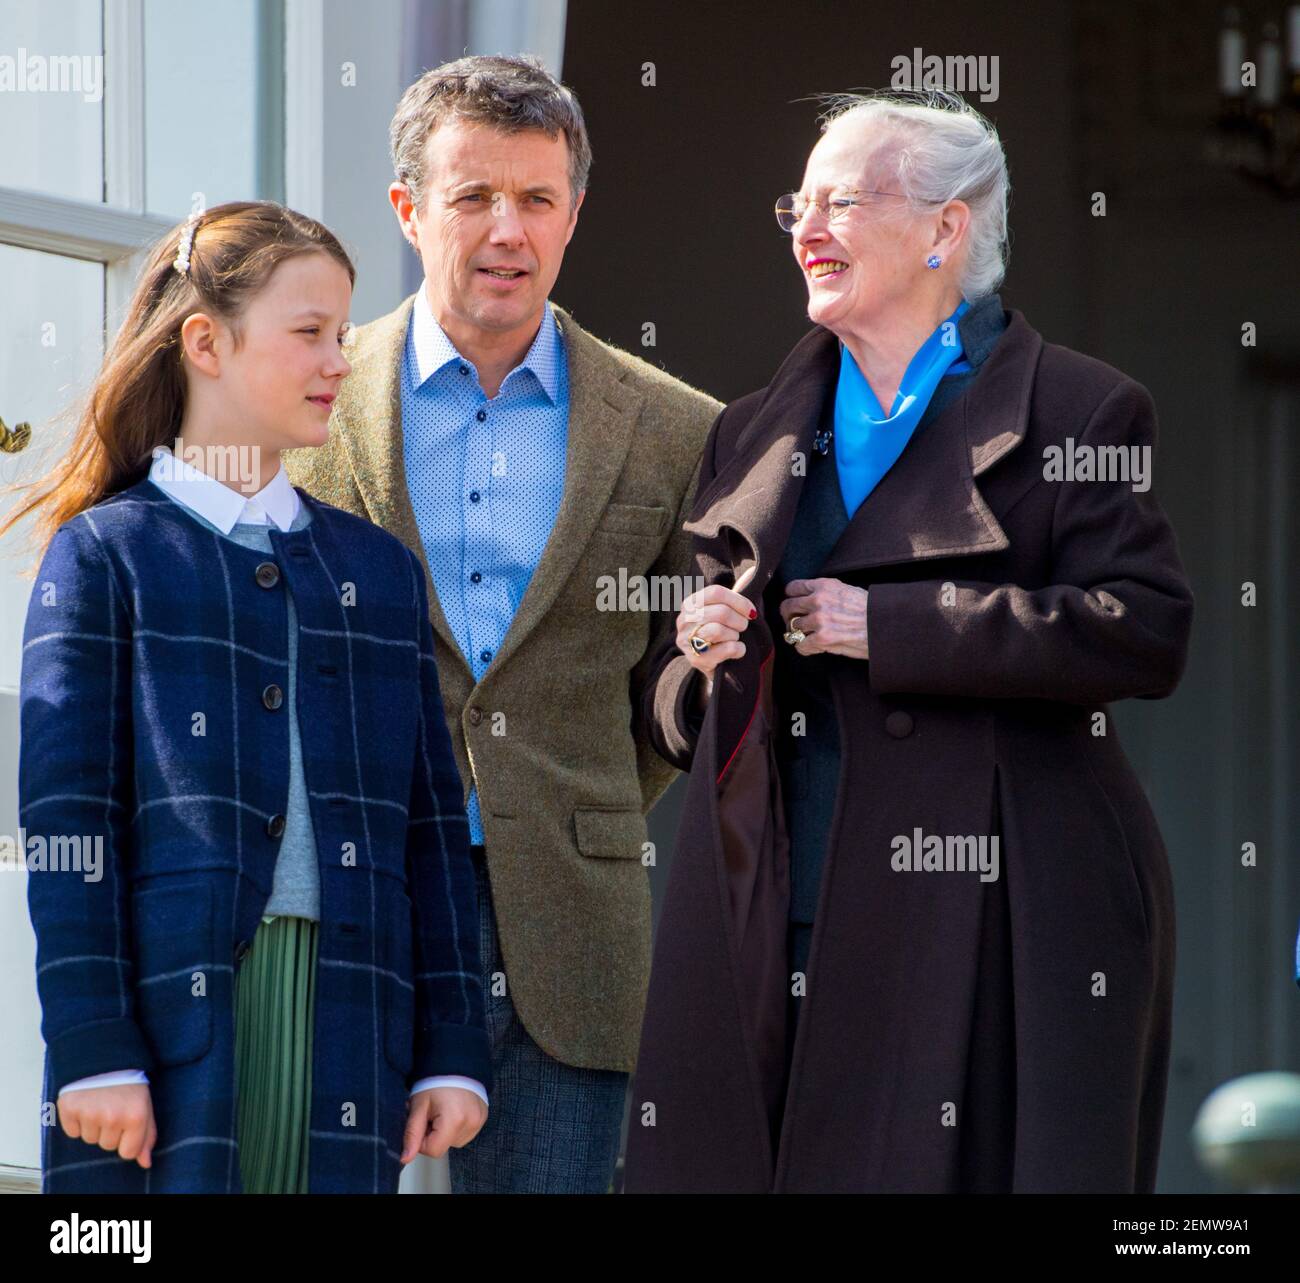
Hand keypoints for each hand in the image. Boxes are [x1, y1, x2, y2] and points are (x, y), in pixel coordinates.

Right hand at [57, 1084, 155, 1168]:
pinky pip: (73, 1132)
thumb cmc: (128, 1083)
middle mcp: (113, 1117)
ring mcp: (90, 1113)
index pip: (127, 1153)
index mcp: (136, 1116)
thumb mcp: (145, 1105)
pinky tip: (86, 1103)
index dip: (126, 1140)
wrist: (104, 1056)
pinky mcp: (70, 1109)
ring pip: (89, 1139)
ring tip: (99, 1103)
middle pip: (107, 1146)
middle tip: (113, 1107)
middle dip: (110, 1130)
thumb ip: (147, 1136)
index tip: (126, 1123)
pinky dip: (77, 1121)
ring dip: (93, 1125)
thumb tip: (145, 1163)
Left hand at [401, 1086, 486, 1162]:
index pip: (433, 1150)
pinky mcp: (483, 1118)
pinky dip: (457, 1126)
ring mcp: (479, 1120)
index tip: (423, 1122)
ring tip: (443, 1110)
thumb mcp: (418, 1107)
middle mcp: (471, 1122)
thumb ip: (412, 1134)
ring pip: (455, 1141)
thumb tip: (405, 1159)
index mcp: (454, 1120)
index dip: (423, 1140)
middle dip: (434, 1134)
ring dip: (446, 1131)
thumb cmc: (435, 1081)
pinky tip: (453, 1110)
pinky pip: (465, 1133)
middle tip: (432, 1113)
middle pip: (444, 1146)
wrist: (455, 1062)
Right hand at [676, 566, 758, 699]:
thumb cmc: (720, 635)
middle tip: (743, 627)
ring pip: (719, 630)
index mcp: (690, 604)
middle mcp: (684, 621)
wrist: (713, 666)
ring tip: (735, 638)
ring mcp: (687, 642)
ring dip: (736, 635)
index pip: (715, 592)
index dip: (738, 600)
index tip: (751, 611)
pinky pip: (726, 649)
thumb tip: (752, 571)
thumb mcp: (725, 612)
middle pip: (720, 612)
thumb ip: (736, 594)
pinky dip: (739, 650)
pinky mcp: (696, 660)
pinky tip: (737, 651)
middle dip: (739, 620)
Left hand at [779, 578, 868, 659]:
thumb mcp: (847, 590)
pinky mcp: (823, 638)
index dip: (791, 597)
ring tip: (806, 636)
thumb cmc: (871, 608)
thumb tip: (810, 599)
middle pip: (787, 607)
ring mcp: (819, 620)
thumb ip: (827, 592)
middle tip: (794, 623)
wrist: (885, 624)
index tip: (794, 604)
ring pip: (793, 627)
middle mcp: (818, 600)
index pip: (793, 588)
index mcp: (824, 585)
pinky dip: (804, 648)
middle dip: (788, 616)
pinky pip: (800, 645)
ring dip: (797, 633)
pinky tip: (811, 648)